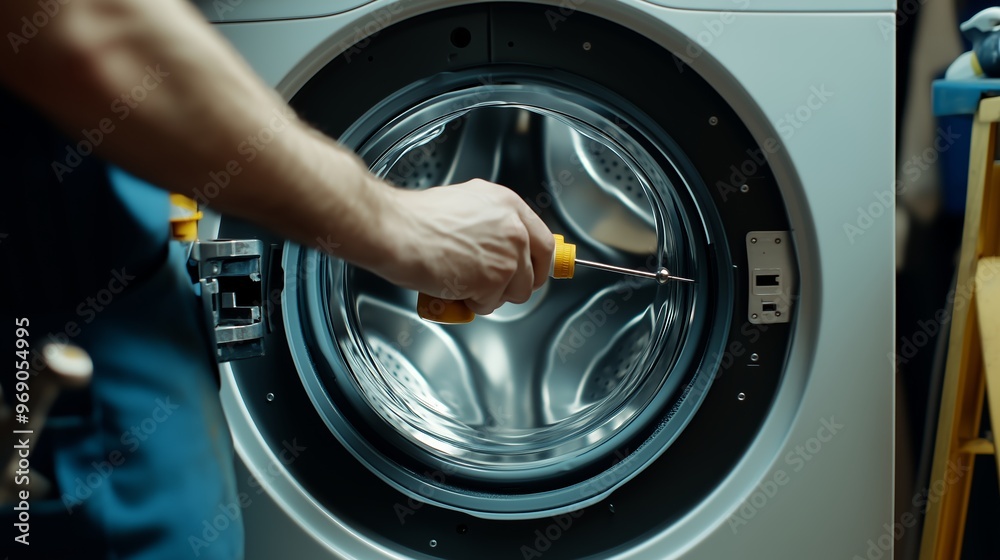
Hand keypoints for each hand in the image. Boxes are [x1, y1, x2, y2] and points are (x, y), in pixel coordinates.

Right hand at [375, 179, 553, 314]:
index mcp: (508, 204)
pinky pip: (490, 305)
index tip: (534, 271)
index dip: (538, 262)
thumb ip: (492, 223)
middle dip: (516, 284)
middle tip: (495, 286)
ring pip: (516, 292)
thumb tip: (501, 245)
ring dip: (491, 295)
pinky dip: (471, 303)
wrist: (396, 230)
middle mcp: (514, 228)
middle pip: (535, 272)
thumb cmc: (416, 219)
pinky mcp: (493, 280)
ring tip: (464, 282)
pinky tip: (454, 287)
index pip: (544, 241)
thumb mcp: (466, 206)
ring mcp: (507, 256)